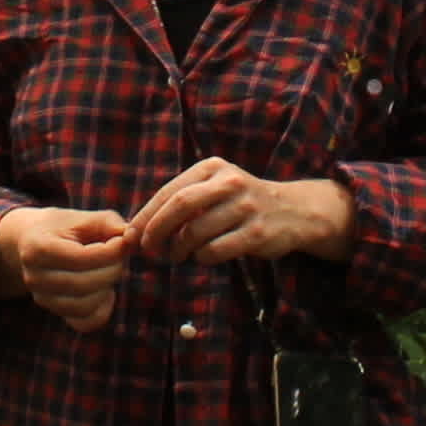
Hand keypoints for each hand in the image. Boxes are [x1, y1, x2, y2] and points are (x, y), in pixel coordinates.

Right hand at [0, 202, 139, 322]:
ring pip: (85, 306)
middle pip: (83, 284)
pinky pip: (85, 323)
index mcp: (37, 249)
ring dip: (107, 288)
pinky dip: (102, 309)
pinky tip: (105, 289)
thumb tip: (131, 237)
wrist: (33, 243)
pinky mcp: (56, 313)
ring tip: (111, 270)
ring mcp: (43, 299)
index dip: (110, 252)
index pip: (80, 258)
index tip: (123, 241)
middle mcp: (34, 278)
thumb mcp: (82, 217)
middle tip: (121, 256)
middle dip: (112, 269)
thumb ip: (107, 222)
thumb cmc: (63, 228)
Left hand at [122, 158, 356, 269]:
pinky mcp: (257, 232)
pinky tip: (203, 257)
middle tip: (148, 249)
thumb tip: (140, 228)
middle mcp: (229, 182)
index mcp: (212, 168)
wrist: (292, 211)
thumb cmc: (241, 202)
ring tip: (177, 256)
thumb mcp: (215, 188)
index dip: (147, 215)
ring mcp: (245, 207)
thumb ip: (183, 200)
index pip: (170, 191)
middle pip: (179, 206)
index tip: (132, 235)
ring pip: (196, 232)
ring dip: (179, 249)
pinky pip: (216, 250)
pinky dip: (202, 257)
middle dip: (157, 231)